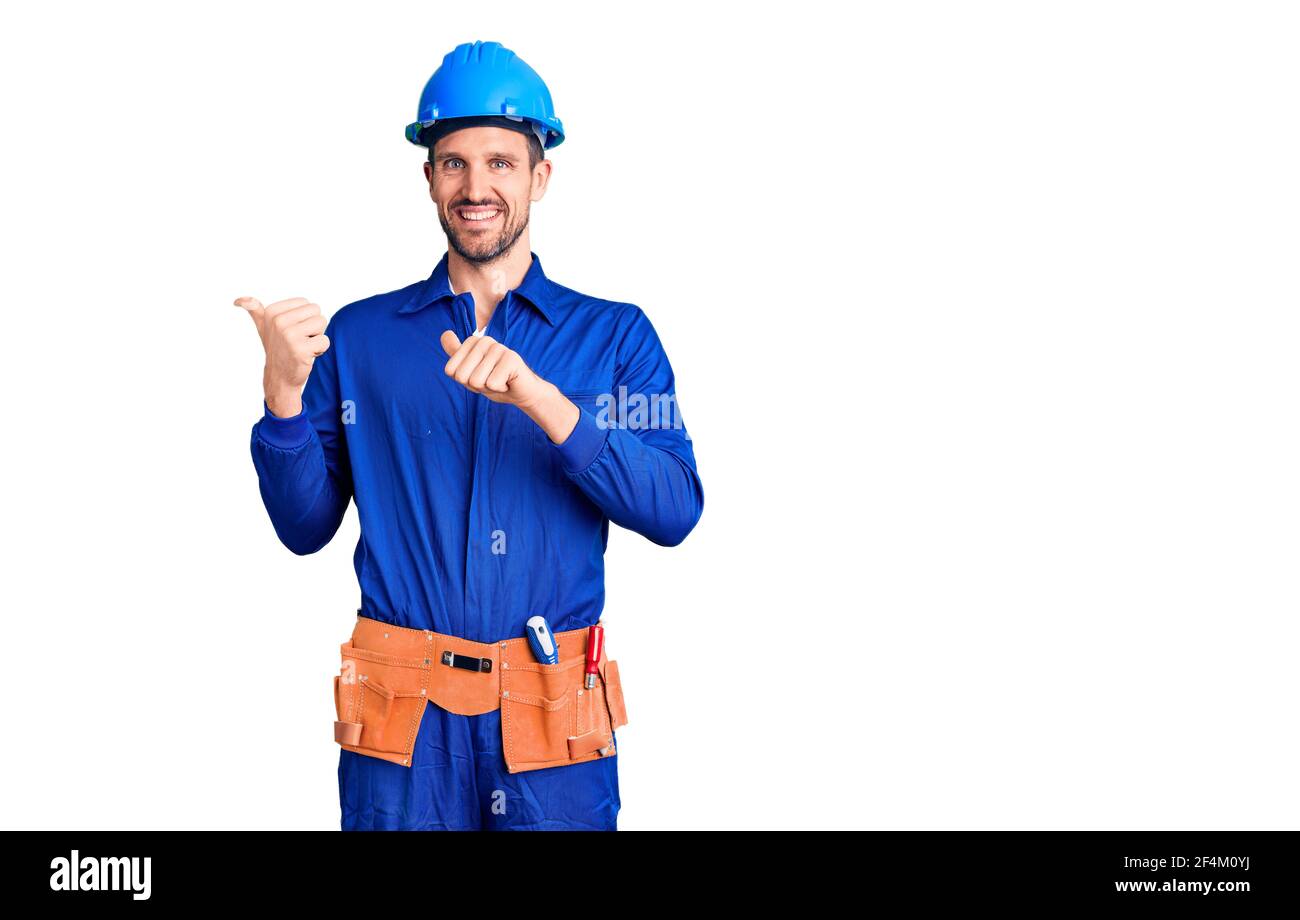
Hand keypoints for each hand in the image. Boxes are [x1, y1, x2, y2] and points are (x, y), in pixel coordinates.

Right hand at [234, 296, 328, 417]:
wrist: (279, 377)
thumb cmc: (276, 348)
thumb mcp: (262, 327)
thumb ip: (255, 310)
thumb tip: (238, 300)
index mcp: (271, 312)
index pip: (306, 303)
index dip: (304, 318)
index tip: (292, 330)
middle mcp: (278, 321)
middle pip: (316, 312)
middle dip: (313, 326)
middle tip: (299, 339)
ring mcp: (289, 336)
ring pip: (322, 323)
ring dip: (317, 337)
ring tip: (303, 346)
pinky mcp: (301, 349)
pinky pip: (325, 341)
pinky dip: (321, 349)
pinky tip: (307, 355)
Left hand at [440, 331, 579, 441]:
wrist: (521, 392)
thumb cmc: (495, 381)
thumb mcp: (470, 370)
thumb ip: (455, 353)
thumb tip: (445, 333)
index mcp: (472, 342)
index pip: (451, 371)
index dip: (465, 382)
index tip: (480, 377)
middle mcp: (484, 340)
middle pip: (462, 376)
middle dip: (475, 386)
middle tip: (490, 380)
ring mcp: (498, 348)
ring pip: (476, 380)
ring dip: (488, 388)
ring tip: (500, 380)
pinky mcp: (511, 358)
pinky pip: (491, 383)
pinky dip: (499, 389)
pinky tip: (508, 382)